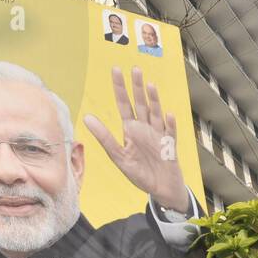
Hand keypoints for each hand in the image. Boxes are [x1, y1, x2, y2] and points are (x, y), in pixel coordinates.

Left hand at [83, 66, 188, 212]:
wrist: (160, 188)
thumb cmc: (139, 172)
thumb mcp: (118, 156)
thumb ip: (104, 137)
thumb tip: (87, 118)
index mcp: (131, 129)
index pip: (124, 104)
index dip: (120, 88)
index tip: (116, 70)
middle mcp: (145, 128)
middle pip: (141, 103)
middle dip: (137, 87)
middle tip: (134, 69)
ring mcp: (159, 135)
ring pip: (156, 113)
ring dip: (153, 99)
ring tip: (149, 85)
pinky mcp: (170, 145)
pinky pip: (170, 133)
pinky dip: (169, 124)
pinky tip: (167, 114)